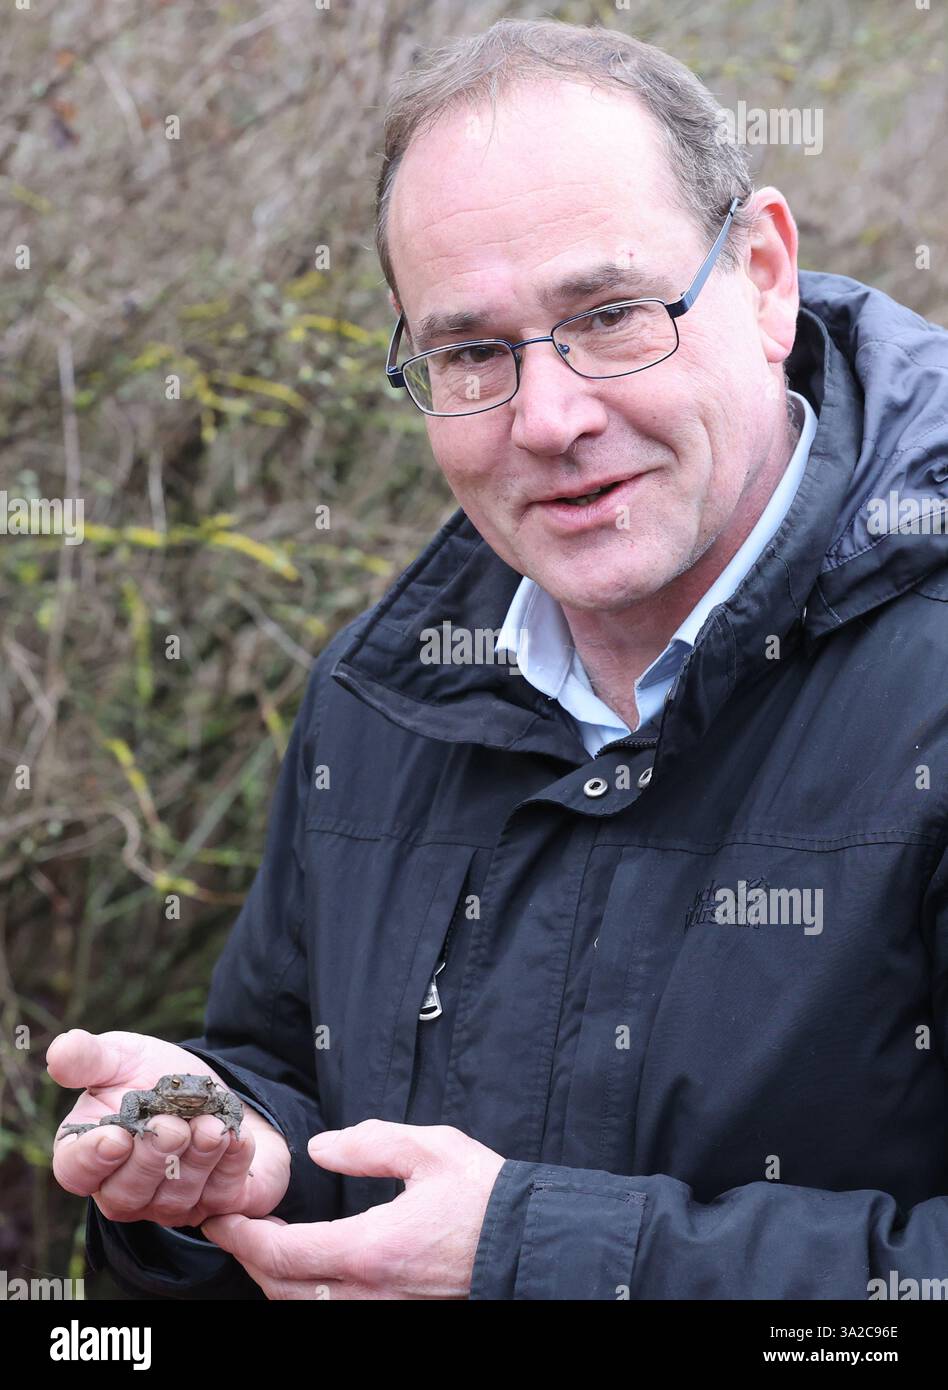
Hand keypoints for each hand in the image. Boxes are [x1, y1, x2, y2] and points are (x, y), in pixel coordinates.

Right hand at [48, 1028, 289, 1227]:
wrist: (211, 1087)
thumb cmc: (154, 1075)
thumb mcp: (123, 1057)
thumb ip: (90, 1057)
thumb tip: (58, 1051)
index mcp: (91, 1152)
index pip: (76, 1172)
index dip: (91, 1160)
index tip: (116, 1137)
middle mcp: (125, 1189)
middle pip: (126, 1194)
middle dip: (152, 1159)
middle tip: (172, 1124)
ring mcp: (169, 1204)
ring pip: (176, 1198)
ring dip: (196, 1160)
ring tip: (211, 1125)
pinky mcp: (214, 1204)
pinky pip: (221, 1197)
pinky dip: (232, 1166)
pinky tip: (237, 1137)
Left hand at [201, 1119, 505, 1298]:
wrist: (530, 1244)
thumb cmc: (484, 1196)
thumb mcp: (430, 1149)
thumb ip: (369, 1143)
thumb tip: (321, 1147)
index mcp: (370, 1249)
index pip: (282, 1252)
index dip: (241, 1236)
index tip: (220, 1216)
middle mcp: (368, 1292)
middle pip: (281, 1287)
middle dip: (247, 1257)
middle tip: (230, 1225)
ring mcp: (381, 1310)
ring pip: (303, 1307)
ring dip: (274, 1277)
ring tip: (262, 1241)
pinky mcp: (395, 1313)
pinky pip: (332, 1310)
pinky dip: (304, 1291)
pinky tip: (306, 1266)